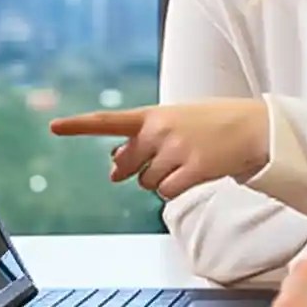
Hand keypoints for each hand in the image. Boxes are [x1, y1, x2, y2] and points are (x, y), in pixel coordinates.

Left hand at [48, 99, 268, 199]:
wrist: (252, 126)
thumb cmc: (210, 123)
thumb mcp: (174, 121)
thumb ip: (142, 140)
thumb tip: (112, 168)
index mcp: (153, 114)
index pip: (109, 120)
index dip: (79, 125)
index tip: (53, 127)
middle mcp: (160, 130)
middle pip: (126, 166)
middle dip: (137, 168)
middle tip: (164, 157)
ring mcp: (176, 149)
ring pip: (147, 183)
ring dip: (163, 178)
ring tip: (188, 159)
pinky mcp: (193, 168)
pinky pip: (167, 192)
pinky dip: (176, 189)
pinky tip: (195, 172)